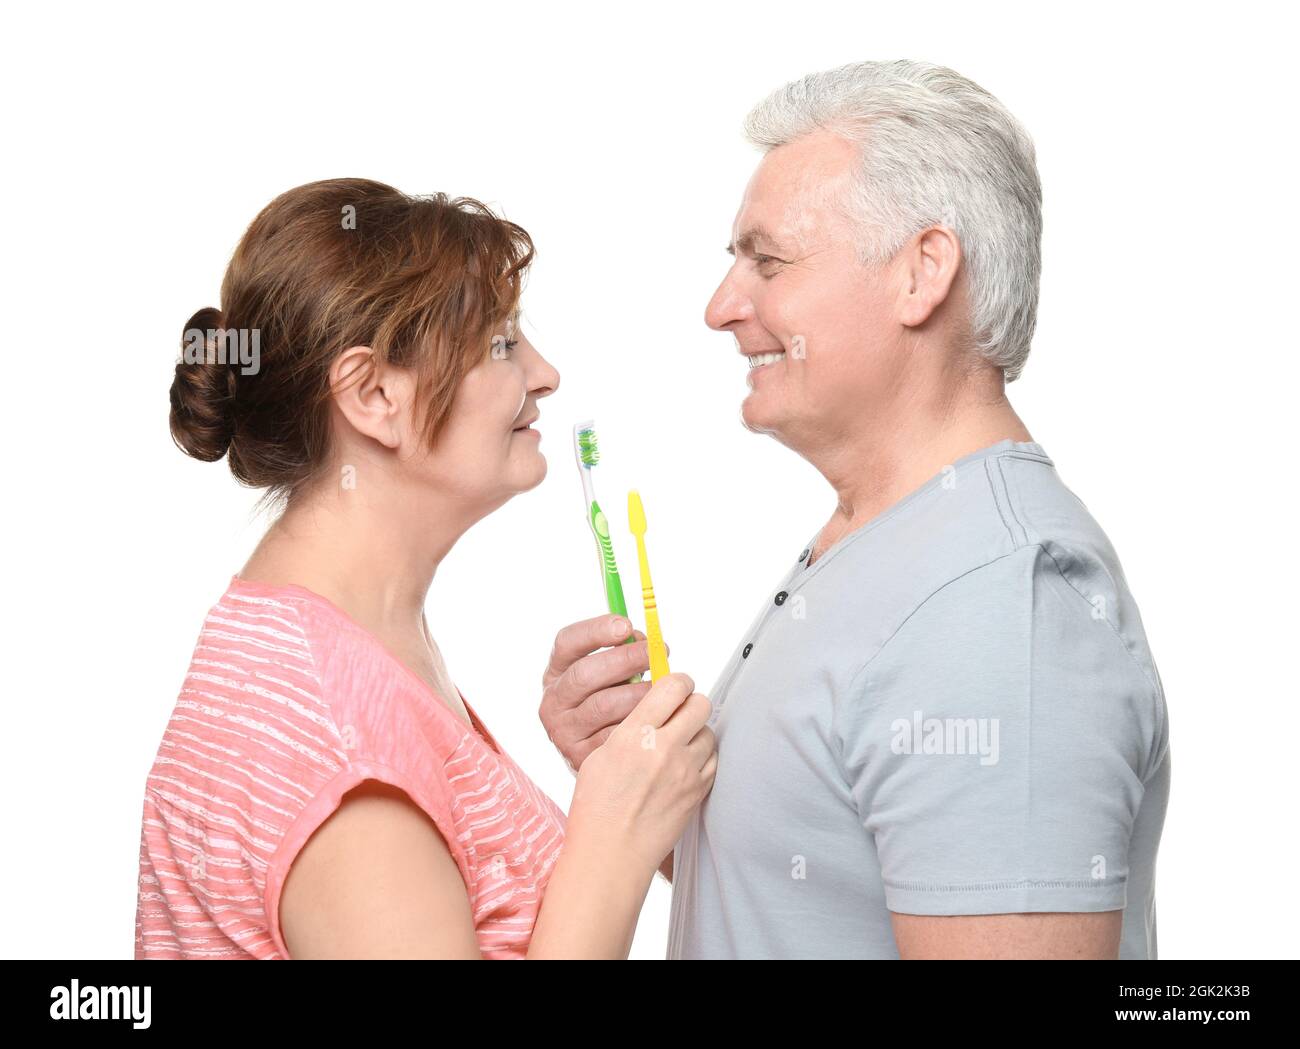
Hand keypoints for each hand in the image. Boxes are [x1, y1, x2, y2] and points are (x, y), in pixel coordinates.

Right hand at [540, 614, 669, 771]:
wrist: (603, 761)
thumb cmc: (611, 705)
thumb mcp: (607, 676)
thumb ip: (621, 653)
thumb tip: (646, 639)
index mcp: (556, 673)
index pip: (567, 642)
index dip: (596, 630)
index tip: (626, 625)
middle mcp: (553, 701)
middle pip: (585, 674)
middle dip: (626, 659)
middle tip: (658, 652)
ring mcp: (563, 731)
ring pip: (604, 705)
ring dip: (640, 692)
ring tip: (665, 690)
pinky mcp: (580, 756)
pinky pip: (616, 735)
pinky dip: (639, 723)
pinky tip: (656, 718)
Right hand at [568, 672, 716, 874]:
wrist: (611, 854)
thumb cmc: (597, 809)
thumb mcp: (600, 756)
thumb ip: (630, 728)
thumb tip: (652, 708)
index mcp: (634, 735)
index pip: (672, 687)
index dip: (676, 682)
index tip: (673, 686)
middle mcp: (664, 749)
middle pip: (700, 704)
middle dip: (691, 703)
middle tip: (681, 710)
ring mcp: (685, 772)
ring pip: (710, 731)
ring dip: (698, 732)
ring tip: (680, 743)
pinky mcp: (698, 792)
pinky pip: (713, 760)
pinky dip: (704, 757)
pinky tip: (686, 765)